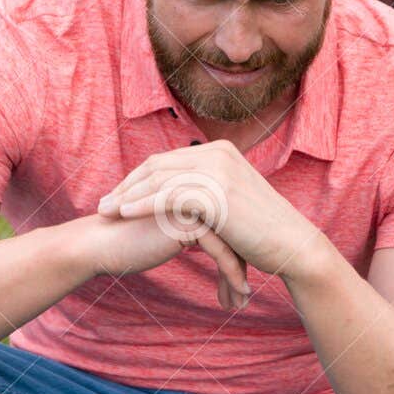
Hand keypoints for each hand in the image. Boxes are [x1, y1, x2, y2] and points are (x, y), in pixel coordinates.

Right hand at [73, 212, 251, 310]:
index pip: (230, 226)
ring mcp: (197, 206)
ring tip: (242, 303)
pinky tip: (237, 295)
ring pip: (232, 243)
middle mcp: (200, 195)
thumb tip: (219, 250)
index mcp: (196, 193)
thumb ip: (191, 234)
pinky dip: (232, 276)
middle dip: (243, 267)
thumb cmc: (128, 243)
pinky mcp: (191, 222)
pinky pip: (222, 252)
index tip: (242, 285)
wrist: (99, 243)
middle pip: (234, 234)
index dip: (238, 256)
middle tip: (246, 297)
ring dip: (239, 276)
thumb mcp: (168, 235)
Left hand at [95, 140, 330, 284]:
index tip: (117, 197)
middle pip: (158, 165)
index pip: (167, 160)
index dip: (138, 178)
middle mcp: (217, 153)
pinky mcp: (216, 193)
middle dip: (126, 185)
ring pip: (159, 179)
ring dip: (127, 196)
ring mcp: (217, 171)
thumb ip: (209, 189)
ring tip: (106, 212)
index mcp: (219, 150)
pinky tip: (124, 215)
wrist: (291, 243)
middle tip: (103, 205)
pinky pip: (168, 196)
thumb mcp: (233, 199)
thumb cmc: (262, 229)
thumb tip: (185, 199)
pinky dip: (142, 204)